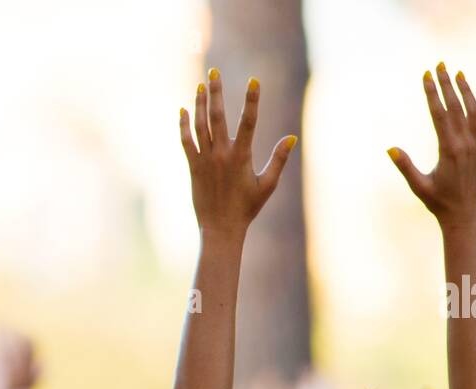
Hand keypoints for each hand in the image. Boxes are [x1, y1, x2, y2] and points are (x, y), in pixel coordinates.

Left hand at [179, 70, 296, 238]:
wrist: (221, 229)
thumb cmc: (247, 209)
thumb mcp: (267, 186)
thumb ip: (279, 160)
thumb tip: (291, 138)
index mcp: (241, 157)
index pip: (249, 122)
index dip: (252, 101)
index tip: (254, 81)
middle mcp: (221, 154)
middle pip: (217, 116)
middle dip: (216, 92)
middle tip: (214, 73)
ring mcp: (205, 160)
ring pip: (200, 125)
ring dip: (199, 104)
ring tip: (201, 86)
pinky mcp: (193, 167)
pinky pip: (186, 142)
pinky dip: (184, 125)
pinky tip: (183, 110)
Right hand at [388, 64, 475, 230]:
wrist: (464, 216)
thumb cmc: (438, 203)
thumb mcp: (419, 186)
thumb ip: (406, 166)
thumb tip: (391, 149)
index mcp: (449, 150)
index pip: (439, 114)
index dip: (432, 93)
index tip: (426, 75)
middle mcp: (466, 144)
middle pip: (456, 107)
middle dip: (447, 84)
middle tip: (439, 65)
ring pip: (473, 111)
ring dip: (466, 91)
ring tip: (458, 73)